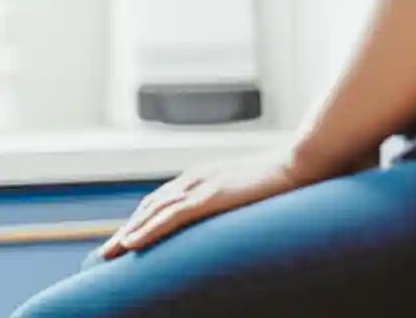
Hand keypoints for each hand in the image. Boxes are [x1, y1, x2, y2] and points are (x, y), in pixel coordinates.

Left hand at [97, 149, 320, 260]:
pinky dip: (149, 230)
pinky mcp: (213, 195)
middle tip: (107, 253)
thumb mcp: (255, 192)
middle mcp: (197, 178)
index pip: (164, 201)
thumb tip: (242, 222)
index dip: (142, 221)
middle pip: (151, 207)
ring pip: (154, 213)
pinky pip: (172, 217)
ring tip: (109, 254)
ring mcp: (203, 185)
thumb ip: (241, 202)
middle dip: (127, 230)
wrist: (308, 161)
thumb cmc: (290, 179)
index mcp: (206, 176)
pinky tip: (132, 244)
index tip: (126, 240)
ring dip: (129, 233)